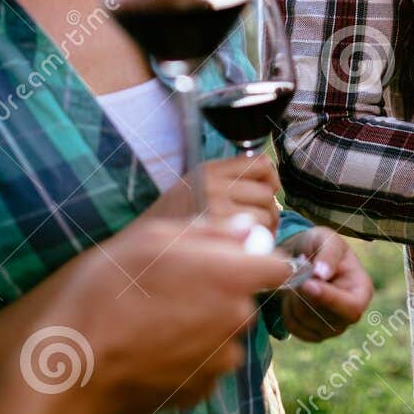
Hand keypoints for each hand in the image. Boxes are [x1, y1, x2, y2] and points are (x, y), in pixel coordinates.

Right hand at [0, 217, 292, 413]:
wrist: (70, 364)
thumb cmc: (106, 293)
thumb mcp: (152, 239)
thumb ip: (211, 232)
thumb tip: (247, 229)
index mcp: (232, 278)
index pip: (276, 266)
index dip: (254, 260)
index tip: (227, 260)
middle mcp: (236, 321)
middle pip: (245, 300)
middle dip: (220, 292)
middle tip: (171, 288)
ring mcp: (220, 361)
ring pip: (224, 334)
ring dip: (202, 326)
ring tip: (154, 320)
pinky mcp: (200, 390)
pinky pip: (204, 365)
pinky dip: (186, 357)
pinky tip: (150, 348)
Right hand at [144, 154, 280, 232]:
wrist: (140, 245)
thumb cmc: (174, 221)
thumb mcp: (197, 187)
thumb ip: (230, 182)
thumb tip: (273, 190)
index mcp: (210, 169)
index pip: (262, 164)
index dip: (271, 180)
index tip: (268, 194)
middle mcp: (214, 185)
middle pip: (268, 193)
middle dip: (271, 211)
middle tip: (261, 225)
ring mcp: (216, 208)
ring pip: (268, 216)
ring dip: (268, 230)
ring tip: (252, 239)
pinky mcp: (220, 235)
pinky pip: (258, 236)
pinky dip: (261, 244)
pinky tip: (249, 249)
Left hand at [278, 227, 373, 341]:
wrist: (304, 256)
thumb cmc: (320, 245)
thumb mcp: (327, 238)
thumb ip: (328, 253)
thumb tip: (322, 274)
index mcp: (362, 291)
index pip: (351, 308)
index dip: (328, 299)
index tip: (307, 283)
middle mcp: (351, 314)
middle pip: (324, 317)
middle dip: (304, 295)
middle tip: (297, 270)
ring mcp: (333, 328)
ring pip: (305, 322)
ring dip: (293, 299)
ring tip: (297, 278)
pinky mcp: (314, 334)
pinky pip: (293, 327)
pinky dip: (286, 309)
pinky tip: (293, 293)